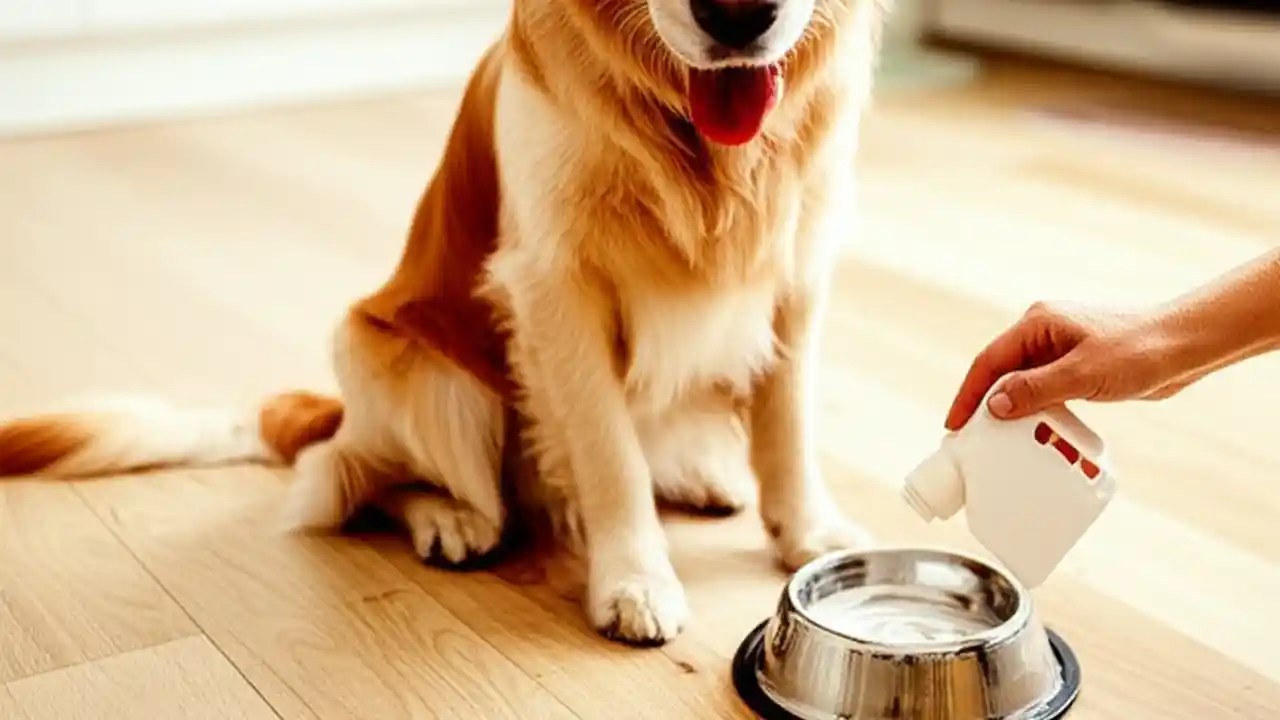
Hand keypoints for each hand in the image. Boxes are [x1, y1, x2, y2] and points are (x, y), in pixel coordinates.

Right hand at [944, 301, 1194, 429]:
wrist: (1186, 346)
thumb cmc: (1141, 350)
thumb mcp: (1084, 373)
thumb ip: (1037, 388)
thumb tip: (994, 404)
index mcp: (1038, 323)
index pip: (989, 361)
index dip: (968, 394)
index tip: (954, 425)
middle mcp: (1044, 333)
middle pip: (1000, 372)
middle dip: (983, 405)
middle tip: (970, 439)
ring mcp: (1060, 349)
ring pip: (1021, 383)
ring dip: (1010, 411)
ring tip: (998, 442)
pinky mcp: (1076, 366)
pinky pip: (1043, 390)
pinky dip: (1035, 411)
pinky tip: (1035, 432)